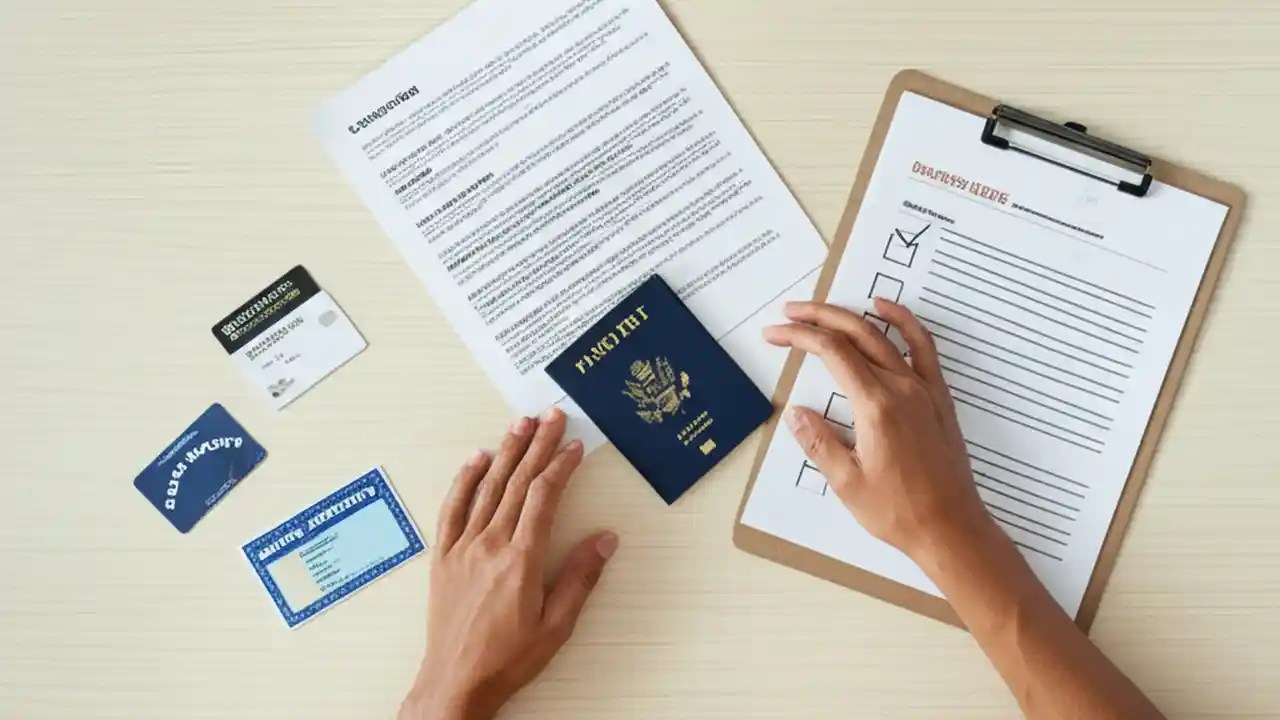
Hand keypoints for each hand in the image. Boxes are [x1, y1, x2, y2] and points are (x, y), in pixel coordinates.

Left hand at [400, 409, 617, 719]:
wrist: (456, 681)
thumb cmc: (508, 659)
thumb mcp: (556, 625)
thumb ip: (580, 578)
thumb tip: (605, 540)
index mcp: (521, 560)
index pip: (544, 498)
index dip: (561, 467)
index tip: (574, 447)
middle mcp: (489, 546)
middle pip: (518, 483)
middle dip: (539, 446)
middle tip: (553, 417)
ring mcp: (463, 548)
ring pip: (487, 488)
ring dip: (507, 452)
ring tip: (521, 424)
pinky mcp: (443, 557)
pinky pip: (452, 509)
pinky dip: (464, 481)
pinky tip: (476, 459)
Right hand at [762, 298, 991, 559]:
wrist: (950, 528)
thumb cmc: (900, 512)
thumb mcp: (846, 482)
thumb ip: (819, 442)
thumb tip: (796, 412)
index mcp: (876, 406)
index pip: (831, 352)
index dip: (798, 336)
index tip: (775, 334)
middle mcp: (902, 388)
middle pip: (855, 334)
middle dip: (818, 317)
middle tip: (789, 313)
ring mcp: (923, 389)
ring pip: (884, 335)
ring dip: (851, 315)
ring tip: (824, 309)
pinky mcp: (938, 397)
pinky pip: (922, 346)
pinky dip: (904, 321)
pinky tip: (886, 309)